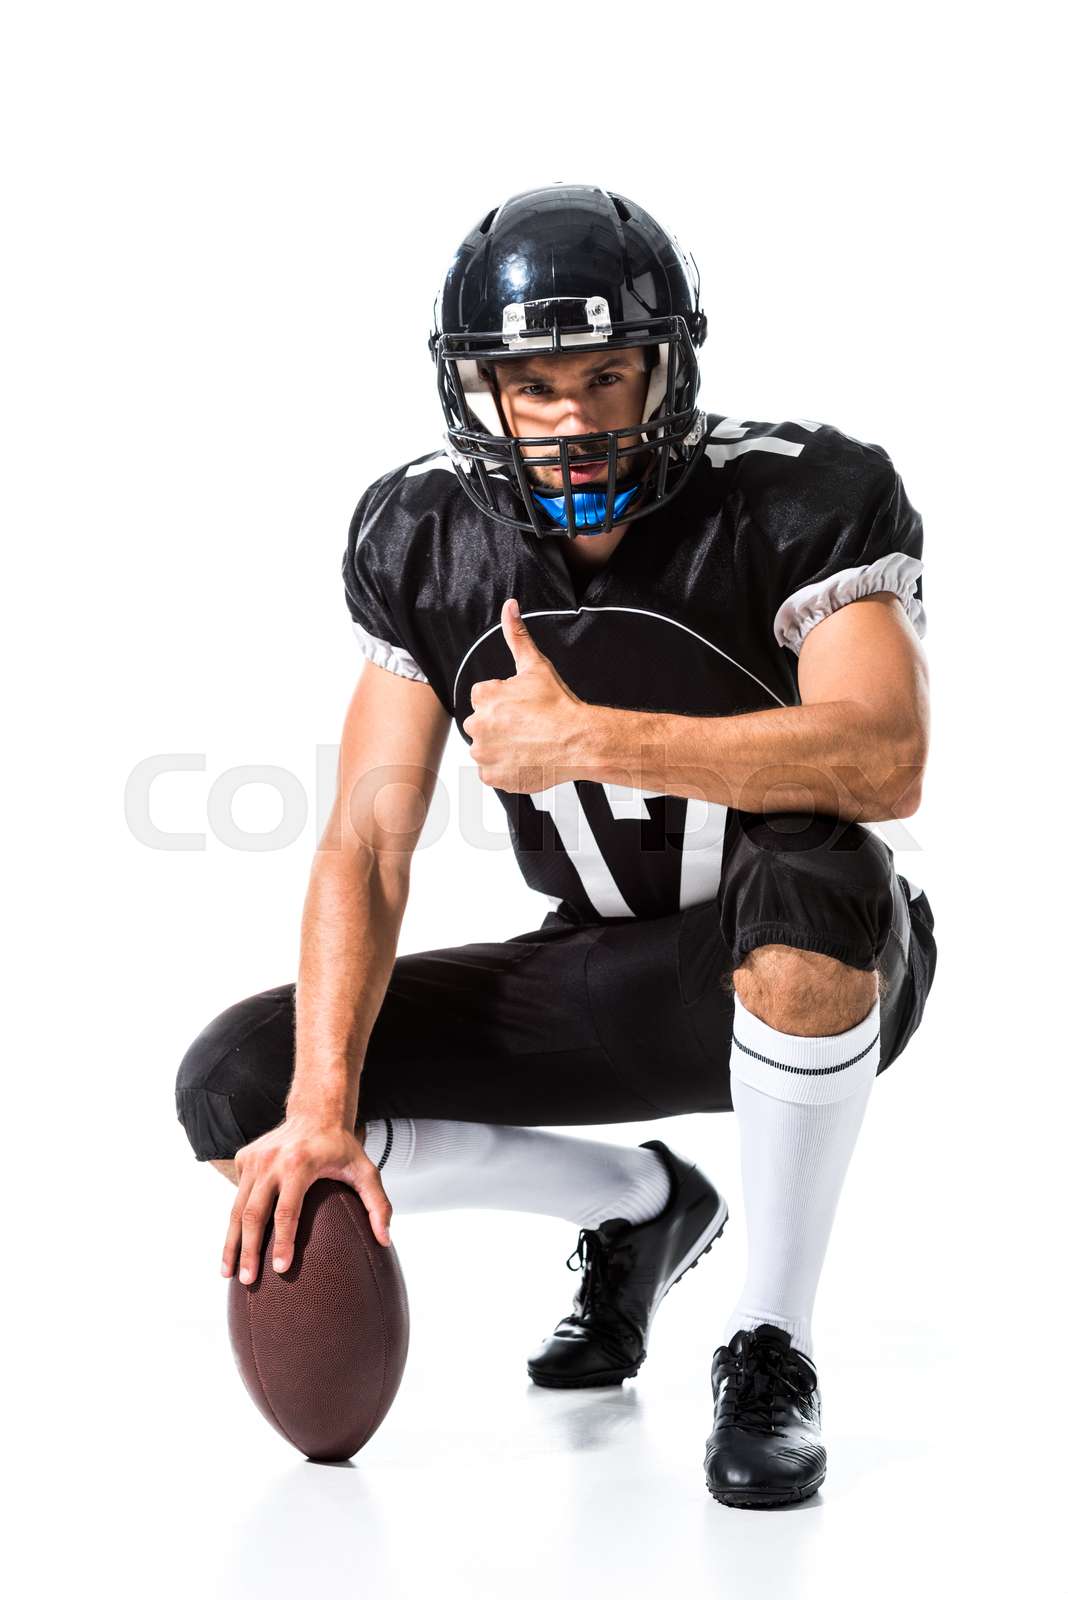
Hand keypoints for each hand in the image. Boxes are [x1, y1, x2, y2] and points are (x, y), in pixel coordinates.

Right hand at [221, 1117, 391, 1284]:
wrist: (316, 1112)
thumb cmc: (342, 1148)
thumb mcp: (366, 1171)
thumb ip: (378, 1205)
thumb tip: (385, 1241)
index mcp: (299, 1164)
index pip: (286, 1211)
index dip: (283, 1242)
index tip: (280, 1270)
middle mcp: (271, 1161)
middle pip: (253, 1214)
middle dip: (248, 1251)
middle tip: (247, 1281)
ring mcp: (254, 1159)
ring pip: (237, 1209)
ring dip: (231, 1243)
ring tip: (229, 1274)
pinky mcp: (244, 1158)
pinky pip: (238, 1196)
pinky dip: (234, 1223)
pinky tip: (234, 1247)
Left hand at [461, 598, 588, 792]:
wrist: (578, 742)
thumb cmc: (559, 706)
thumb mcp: (535, 666)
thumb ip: (517, 635)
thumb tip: (509, 607)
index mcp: (484, 697)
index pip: (483, 698)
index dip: (504, 702)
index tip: (522, 708)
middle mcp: (479, 725)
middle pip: (481, 724)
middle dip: (499, 725)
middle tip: (527, 727)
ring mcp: (485, 754)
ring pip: (485, 749)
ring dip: (500, 748)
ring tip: (528, 743)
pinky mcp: (493, 776)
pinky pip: (491, 773)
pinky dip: (505, 769)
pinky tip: (525, 759)